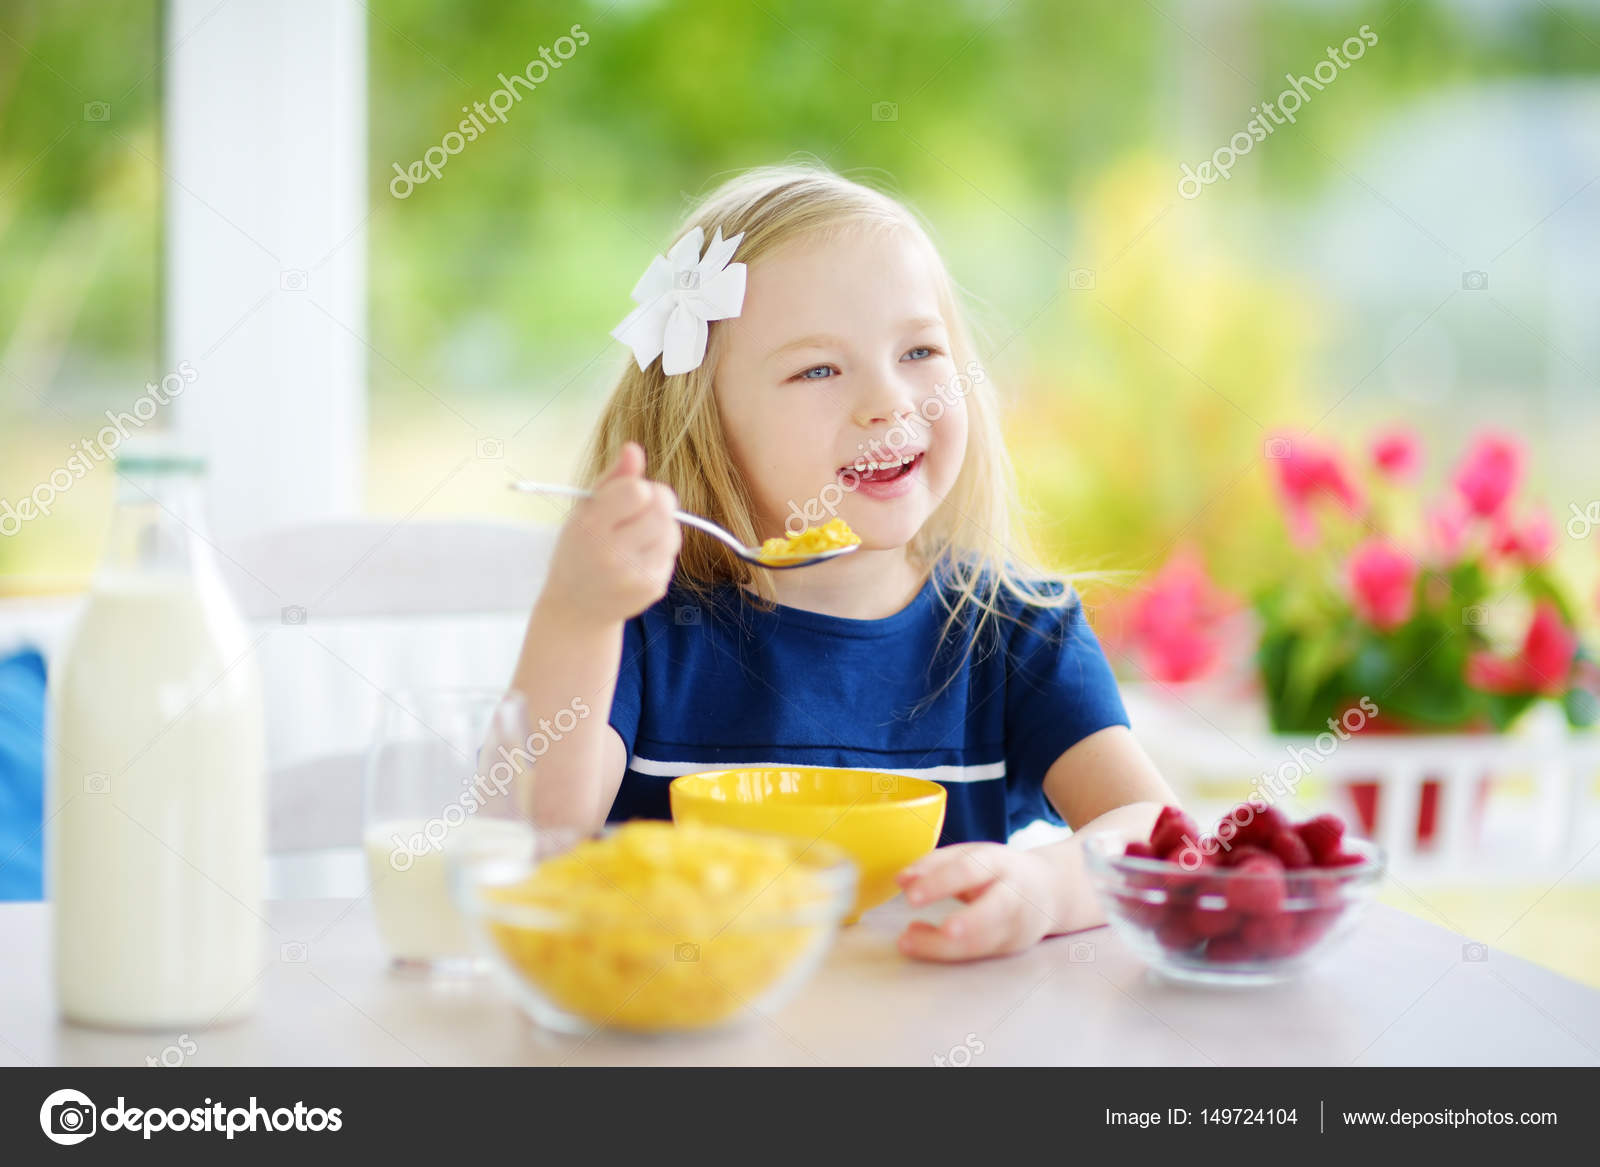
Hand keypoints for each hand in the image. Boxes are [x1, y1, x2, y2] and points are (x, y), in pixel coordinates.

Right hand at [539, 441, 680, 625]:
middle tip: (640, 512)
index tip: (628, 497)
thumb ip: (613, 478)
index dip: (639, 488)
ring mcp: (635, 574)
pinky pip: (672, 552)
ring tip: (637, 536)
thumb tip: (634, 447)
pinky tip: (639, 557)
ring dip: (662, 526)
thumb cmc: (581, 548)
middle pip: (663, 508)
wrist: (577, 607)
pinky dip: (661, 549)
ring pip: (672, 529)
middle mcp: (612, 554)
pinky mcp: (653, 587)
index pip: (638, 491)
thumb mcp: (585, 510)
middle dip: (657, 502)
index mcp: (590, 528)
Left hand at [894, 843, 1063, 961]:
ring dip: (941, 946)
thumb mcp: (972, 855)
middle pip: (992, 909)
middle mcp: (1014, 894)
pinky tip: (921, 944)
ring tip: (906, 941)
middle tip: (916, 931)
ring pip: (983, 941)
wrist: (1051, 889)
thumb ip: (936, 865)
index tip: (909, 895)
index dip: (939, 882)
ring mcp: (1017, 924)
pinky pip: (979, 954)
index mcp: (1000, 863)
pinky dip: (949, 952)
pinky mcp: (1013, 947)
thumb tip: (901, 880)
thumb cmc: (999, 869)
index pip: (969, 870)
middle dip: (960, 922)